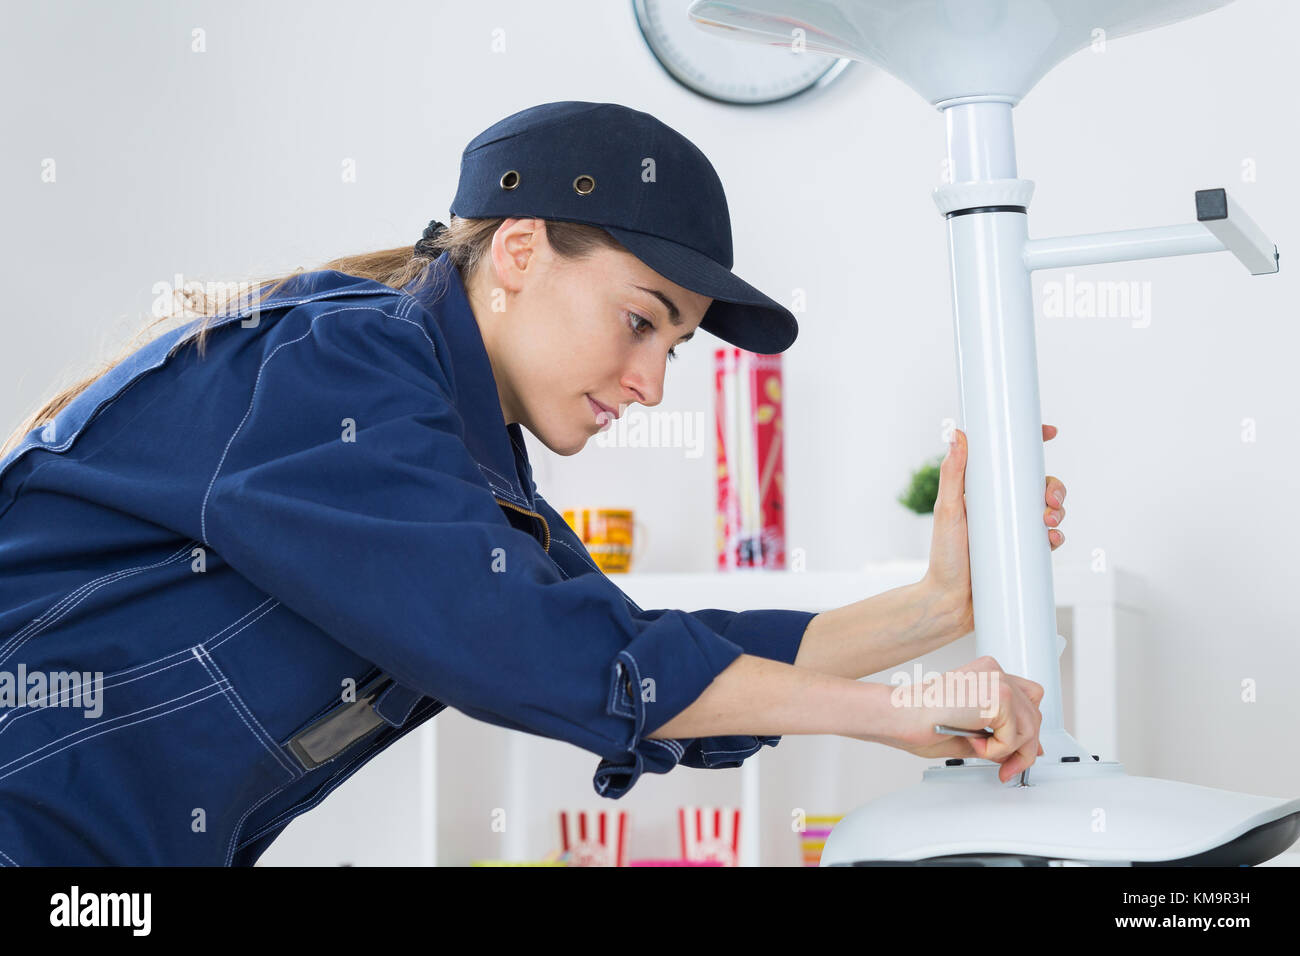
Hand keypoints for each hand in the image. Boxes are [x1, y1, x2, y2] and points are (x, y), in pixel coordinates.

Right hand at [883, 656, 1044, 782]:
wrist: (901, 715)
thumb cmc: (920, 722)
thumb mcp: (969, 731)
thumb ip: (998, 737)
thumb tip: (1022, 753)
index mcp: (986, 674)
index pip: (1026, 697)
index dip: (1027, 726)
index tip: (1021, 751)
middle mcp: (995, 672)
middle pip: (1034, 714)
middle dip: (1023, 749)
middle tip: (1006, 768)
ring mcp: (999, 680)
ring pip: (1029, 728)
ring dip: (1005, 750)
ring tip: (976, 747)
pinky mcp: (999, 695)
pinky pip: (1015, 736)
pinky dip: (996, 750)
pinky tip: (973, 742)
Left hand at [923, 425, 1067, 637]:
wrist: (951, 605)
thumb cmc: (944, 558)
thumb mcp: (948, 511)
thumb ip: (952, 474)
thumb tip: (957, 433)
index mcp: (982, 492)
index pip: (1009, 460)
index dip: (1031, 443)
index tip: (1049, 433)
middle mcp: (1000, 508)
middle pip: (1037, 485)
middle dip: (1053, 485)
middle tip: (1050, 496)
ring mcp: (1013, 531)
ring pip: (1048, 510)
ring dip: (1058, 509)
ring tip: (1050, 521)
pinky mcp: (1023, 553)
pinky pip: (1049, 539)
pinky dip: (1057, 535)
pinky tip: (1053, 539)